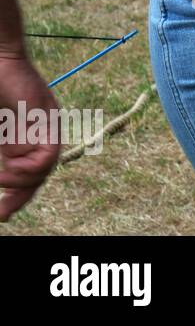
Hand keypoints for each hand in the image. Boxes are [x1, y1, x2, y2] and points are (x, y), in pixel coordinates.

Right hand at [0, 55, 60, 222]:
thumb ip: (1, 151)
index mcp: (16, 142)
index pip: (23, 176)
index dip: (13, 197)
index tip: (0, 216)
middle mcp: (33, 138)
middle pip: (36, 177)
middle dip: (18, 199)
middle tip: (1, 216)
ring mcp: (44, 129)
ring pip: (44, 169)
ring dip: (21, 181)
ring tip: (1, 178)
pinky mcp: (49, 120)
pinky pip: (49, 155)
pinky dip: (31, 167)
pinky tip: (9, 167)